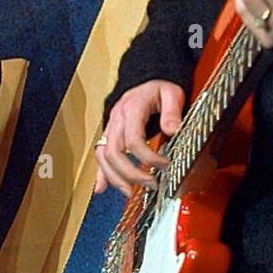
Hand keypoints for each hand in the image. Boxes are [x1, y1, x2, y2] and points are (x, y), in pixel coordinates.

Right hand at [93, 79, 182, 198]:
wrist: (146, 79)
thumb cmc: (158, 87)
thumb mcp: (172, 93)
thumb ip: (172, 111)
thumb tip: (173, 129)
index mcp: (131, 109)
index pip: (133, 140)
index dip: (148, 157)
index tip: (165, 165)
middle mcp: (116, 119)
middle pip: (114, 152)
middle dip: (131, 173)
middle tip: (151, 184)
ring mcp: (110, 127)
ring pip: (103, 156)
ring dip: (115, 178)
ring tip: (130, 193)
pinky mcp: (109, 134)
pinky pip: (100, 155)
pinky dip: (101, 173)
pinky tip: (101, 188)